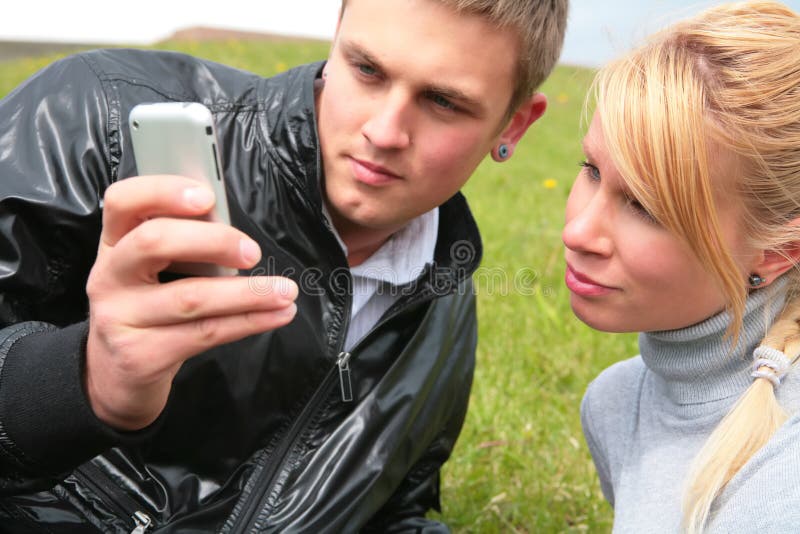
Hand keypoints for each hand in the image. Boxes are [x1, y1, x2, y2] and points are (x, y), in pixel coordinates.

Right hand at [85, 175, 297, 430]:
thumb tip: (236, 231)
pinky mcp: (141, 355)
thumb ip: (185, 243)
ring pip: (190, 298)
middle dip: (212, 241)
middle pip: (154, 242)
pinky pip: (204, 333)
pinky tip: (276, 315)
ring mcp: (119, 317)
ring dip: (248, 293)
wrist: (116, 375)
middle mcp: (109, 276)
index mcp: (114, 242)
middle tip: (252, 252)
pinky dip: (249, 322)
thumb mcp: (153, 270)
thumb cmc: (149, 308)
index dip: (163, 192)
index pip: (123, 201)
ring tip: (285, 291)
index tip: (207, 197)